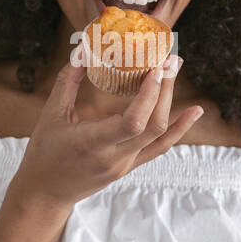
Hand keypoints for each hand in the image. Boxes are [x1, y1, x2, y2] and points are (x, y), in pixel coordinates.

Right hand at [11, 45, 201, 209]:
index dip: (148, 96)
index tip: (155, 69)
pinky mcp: (130, 166)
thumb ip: (68, 81)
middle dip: (165, 90)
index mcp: (92, 144)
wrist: (46, 191)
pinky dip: (179, 128)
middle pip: (153, 125)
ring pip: (160, 135)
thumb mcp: (51, 114)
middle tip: (170, 60)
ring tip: (176, 72)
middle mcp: (114, 157)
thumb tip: (82, 49)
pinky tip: (195, 112)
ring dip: (172, 102)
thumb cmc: (45, 152)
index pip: (133, 123)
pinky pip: (160, 146)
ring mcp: (126, 164)